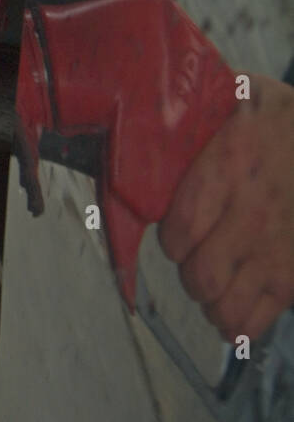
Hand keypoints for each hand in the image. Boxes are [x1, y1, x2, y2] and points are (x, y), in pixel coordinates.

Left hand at [158, 74, 293, 341]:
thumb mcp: (240, 97)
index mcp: (228, 170)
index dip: (172, 239)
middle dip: (190, 272)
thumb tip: (142, 114)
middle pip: (199, 273)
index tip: (178, 234)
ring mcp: (279, 249)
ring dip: (211, 301)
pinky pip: (259, 318)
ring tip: (214, 286)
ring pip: (223, 302)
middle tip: (196, 260)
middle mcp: (253, 215)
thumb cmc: (282, 119)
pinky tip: (233, 314)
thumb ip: (193, 116)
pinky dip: (240, 324)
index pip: (179, 229)